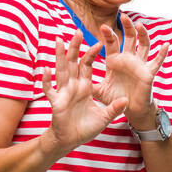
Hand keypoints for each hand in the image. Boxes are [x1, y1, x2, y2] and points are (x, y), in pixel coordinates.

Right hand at [43, 31, 127, 153]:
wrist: (70, 141)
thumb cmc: (85, 128)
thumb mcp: (104, 118)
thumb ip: (114, 109)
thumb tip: (125, 100)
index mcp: (85, 87)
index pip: (87, 66)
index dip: (91, 54)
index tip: (98, 42)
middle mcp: (73, 87)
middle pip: (73, 63)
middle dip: (74, 47)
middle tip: (76, 31)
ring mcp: (63, 93)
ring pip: (61, 71)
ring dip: (59, 56)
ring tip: (58, 41)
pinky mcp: (56, 102)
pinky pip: (50, 90)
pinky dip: (47, 80)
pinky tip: (46, 70)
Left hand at [94, 13, 168, 127]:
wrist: (130, 109)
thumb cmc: (115, 97)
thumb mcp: (98, 90)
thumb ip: (87, 84)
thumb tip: (70, 81)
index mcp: (115, 61)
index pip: (112, 43)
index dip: (108, 35)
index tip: (102, 27)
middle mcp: (128, 59)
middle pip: (129, 39)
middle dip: (126, 27)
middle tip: (123, 16)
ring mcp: (140, 64)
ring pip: (143, 45)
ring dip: (143, 35)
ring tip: (140, 25)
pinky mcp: (149, 73)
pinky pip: (157, 62)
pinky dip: (162, 54)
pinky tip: (166, 44)